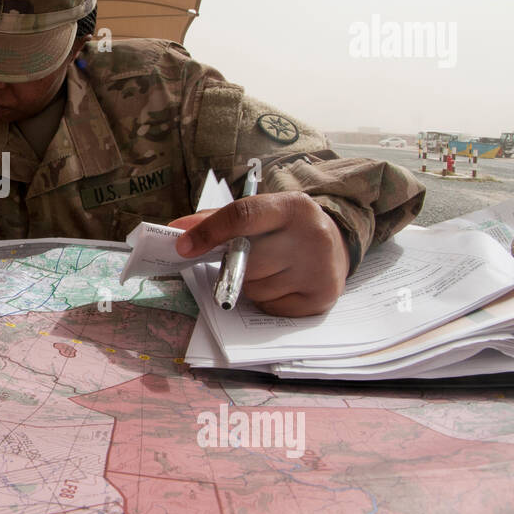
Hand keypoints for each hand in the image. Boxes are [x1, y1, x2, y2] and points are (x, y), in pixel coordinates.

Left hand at [171, 192, 349, 316]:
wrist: (337, 245)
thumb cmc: (285, 228)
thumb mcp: (260, 213)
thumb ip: (217, 219)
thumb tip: (177, 229)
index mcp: (292, 206)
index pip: (243, 216)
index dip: (208, 232)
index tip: (182, 246)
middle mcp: (312, 234)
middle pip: (247, 261)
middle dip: (236, 264)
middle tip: (245, 258)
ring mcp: (320, 268)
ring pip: (256, 288)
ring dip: (251, 284)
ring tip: (272, 269)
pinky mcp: (322, 296)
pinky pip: (270, 307)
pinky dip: (267, 300)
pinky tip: (284, 284)